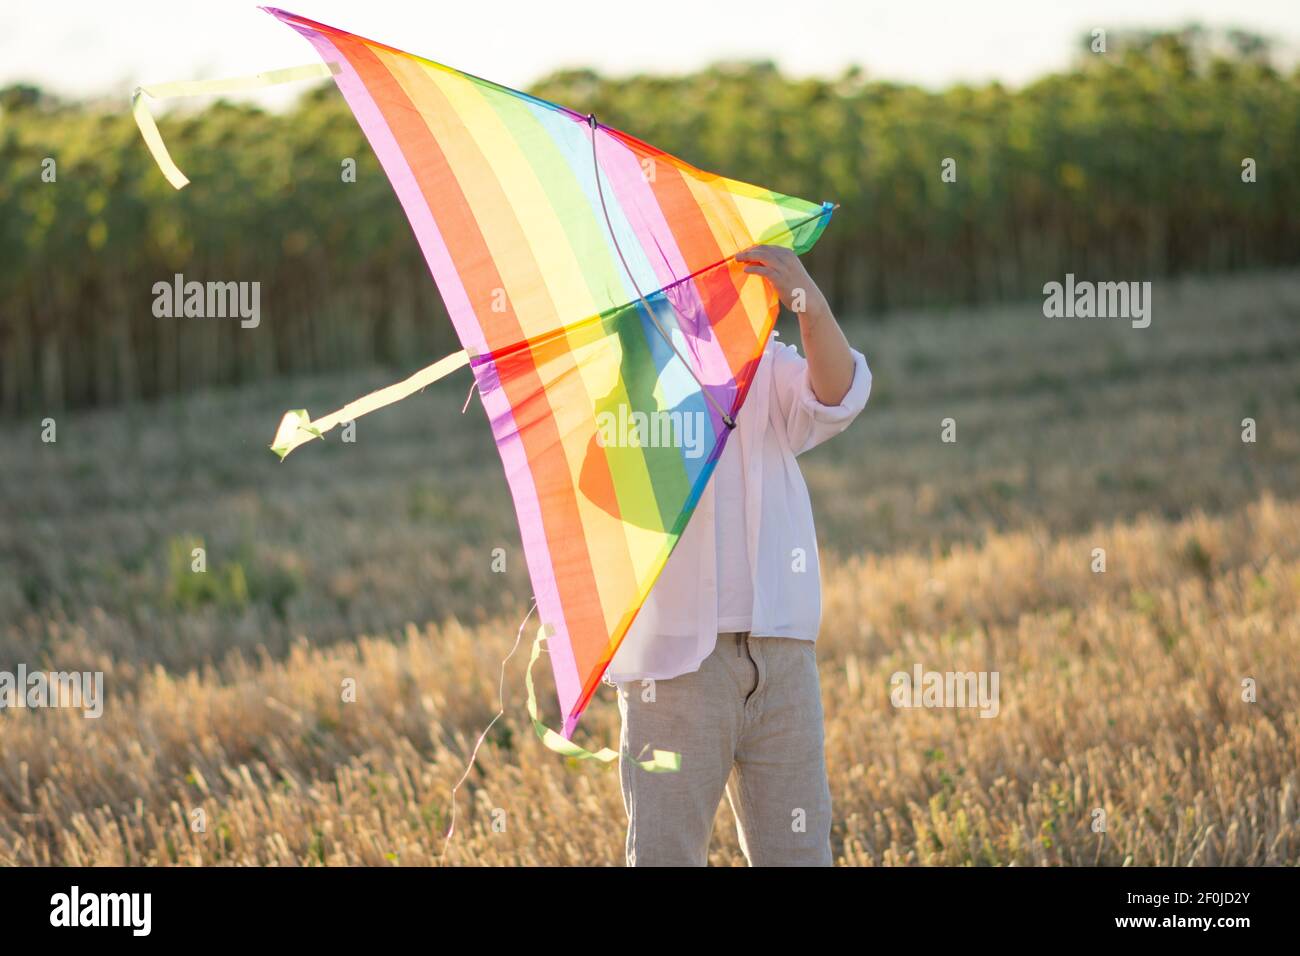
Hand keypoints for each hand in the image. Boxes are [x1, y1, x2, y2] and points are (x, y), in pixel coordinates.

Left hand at [737, 245, 853, 404]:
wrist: (809, 300)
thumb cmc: (797, 287)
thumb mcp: (788, 271)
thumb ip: (777, 265)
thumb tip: (759, 264)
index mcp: (788, 254)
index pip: (767, 247)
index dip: (754, 248)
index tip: (745, 252)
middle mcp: (786, 258)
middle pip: (762, 249)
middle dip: (748, 251)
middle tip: (737, 256)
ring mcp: (783, 267)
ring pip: (761, 256)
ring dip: (748, 257)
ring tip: (738, 260)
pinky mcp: (780, 278)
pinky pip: (763, 269)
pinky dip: (753, 268)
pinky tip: (746, 270)